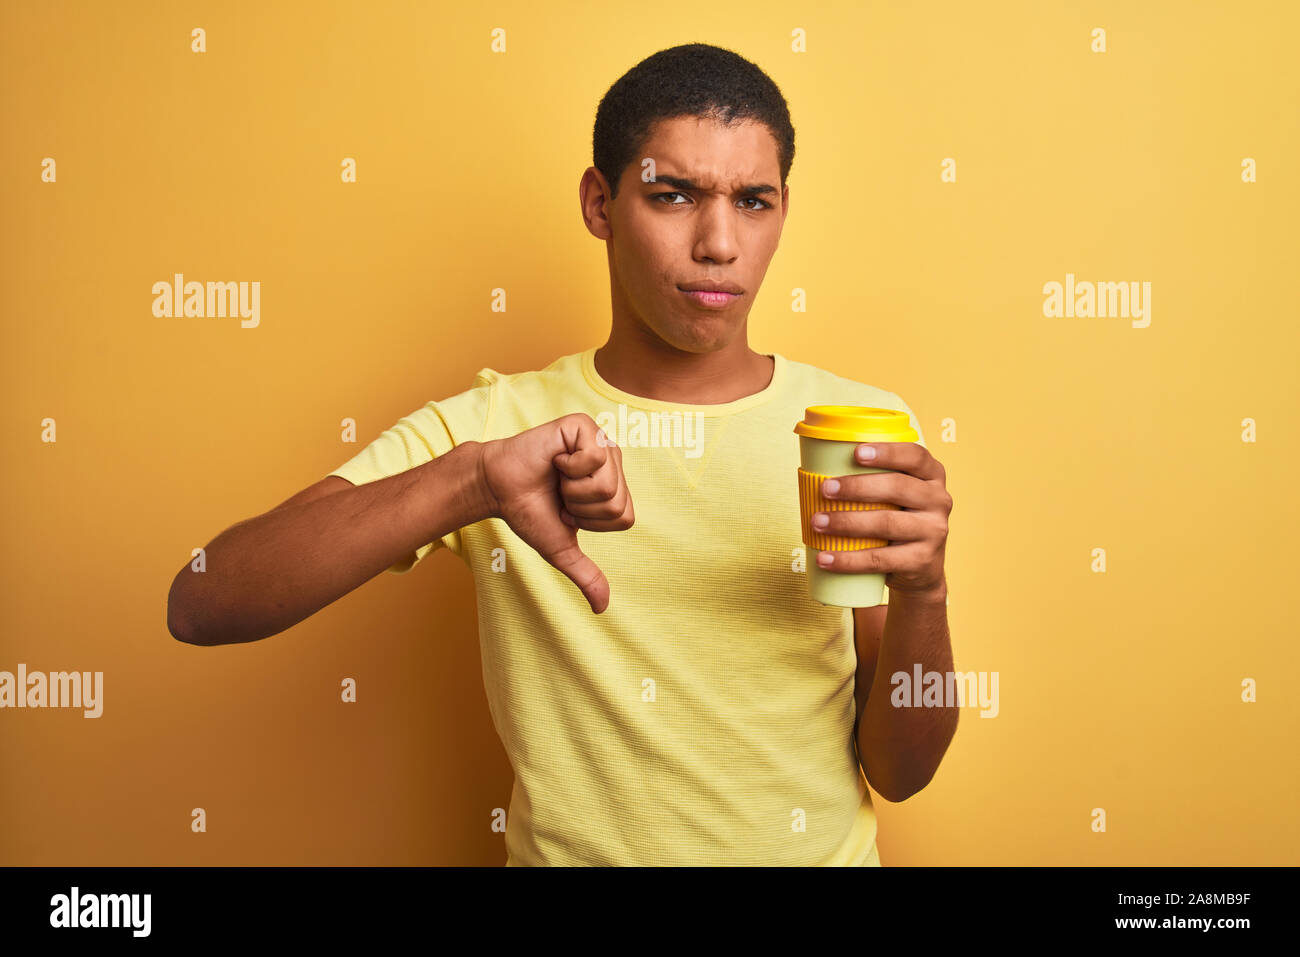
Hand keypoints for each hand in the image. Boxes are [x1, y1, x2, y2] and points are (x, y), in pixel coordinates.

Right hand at [478, 413, 634, 613]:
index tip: (567, 511)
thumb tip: (602, 608)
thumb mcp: (561, 548)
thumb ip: (585, 574)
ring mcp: (600, 442)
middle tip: (560, 494)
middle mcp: (612, 462)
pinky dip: (569, 467)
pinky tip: (556, 459)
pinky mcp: (583, 426)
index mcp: (613, 487)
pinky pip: (595, 456)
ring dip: (572, 489)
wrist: (497, 488)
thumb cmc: (529, 511)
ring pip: (606, 482)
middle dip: (580, 507)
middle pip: (616, 501)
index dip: (591, 522)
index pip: (624, 518)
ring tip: (557, 477)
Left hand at [813, 442, 950, 597]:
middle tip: (825, 489)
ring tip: (817, 523)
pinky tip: (825, 558)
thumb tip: (818, 471)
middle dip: (857, 487)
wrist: (920, 570)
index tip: (856, 453)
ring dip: (847, 522)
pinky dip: (849, 560)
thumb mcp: (896, 496)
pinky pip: (881, 559)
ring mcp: (933, 531)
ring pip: (887, 523)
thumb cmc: (897, 520)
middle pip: (898, 487)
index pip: (915, 456)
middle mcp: (938, 500)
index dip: (887, 452)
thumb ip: (874, 480)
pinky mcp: (922, 560)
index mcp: (932, 476)